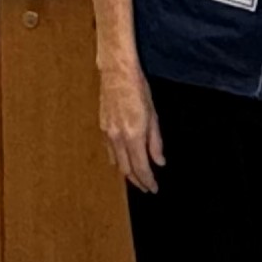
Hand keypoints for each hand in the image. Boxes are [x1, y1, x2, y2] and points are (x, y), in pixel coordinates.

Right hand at [100, 64, 165, 191]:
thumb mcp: (153, 116)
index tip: (154, 188)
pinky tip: (124, 162)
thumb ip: (155, 142)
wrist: (117, 73)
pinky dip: (118, 161)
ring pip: (116, 162)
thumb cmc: (138, 90)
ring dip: (127, 173)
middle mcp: (118, 138)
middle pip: (127, 169)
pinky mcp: (102, 128)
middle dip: (137, 181)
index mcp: (133, 135)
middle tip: (147, 188)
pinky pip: (110, 151)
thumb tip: (159, 161)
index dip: (148, 181)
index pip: (141, 167)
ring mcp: (107, 133)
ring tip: (137, 179)